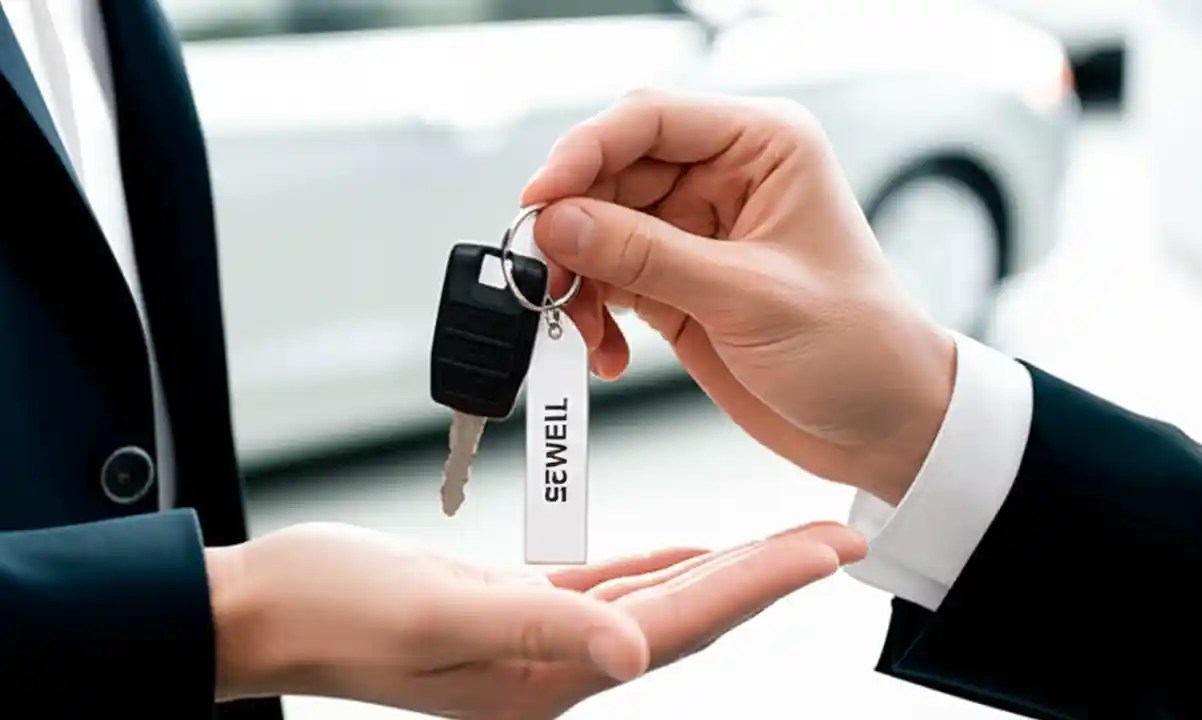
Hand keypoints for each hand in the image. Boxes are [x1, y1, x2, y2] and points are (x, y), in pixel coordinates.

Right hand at [208, 520, 864, 718]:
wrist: (268, 610)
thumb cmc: (334, 614)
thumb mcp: (436, 617)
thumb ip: (538, 627)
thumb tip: (635, 652)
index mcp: (551, 672)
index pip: (685, 621)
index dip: (763, 582)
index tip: (830, 548)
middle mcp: (558, 661)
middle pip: (691, 609)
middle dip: (769, 572)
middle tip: (838, 536)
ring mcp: (537, 637)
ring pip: (660, 593)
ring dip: (726, 566)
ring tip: (786, 541)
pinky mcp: (513, 606)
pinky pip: (608, 584)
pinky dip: (657, 564)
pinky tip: (686, 550)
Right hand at [523, 90, 955, 503]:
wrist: (881, 425)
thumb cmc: (857, 348)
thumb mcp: (748, 298)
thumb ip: (647, 257)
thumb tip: (561, 223)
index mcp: (763, 148)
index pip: (652, 119)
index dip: (585, 151)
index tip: (541, 198)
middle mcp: (725, 179)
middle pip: (612, 174)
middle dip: (572, 226)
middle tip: (547, 275)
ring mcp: (697, 233)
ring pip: (599, 229)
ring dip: (578, 278)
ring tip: (582, 327)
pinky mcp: (678, 283)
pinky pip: (609, 280)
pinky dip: (593, 313)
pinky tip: (607, 350)